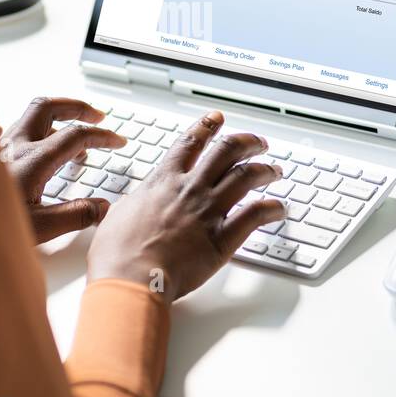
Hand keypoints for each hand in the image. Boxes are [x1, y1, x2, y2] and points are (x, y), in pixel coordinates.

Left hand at [0, 97, 125, 243]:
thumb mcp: (41, 229)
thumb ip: (75, 215)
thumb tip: (103, 207)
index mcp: (33, 160)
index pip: (76, 136)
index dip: (102, 135)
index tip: (117, 141)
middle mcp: (14, 145)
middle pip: (50, 107)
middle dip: (77, 106)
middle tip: (97, 115)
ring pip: (28, 115)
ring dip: (54, 116)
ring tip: (69, 128)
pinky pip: (4, 127)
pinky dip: (22, 128)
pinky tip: (21, 138)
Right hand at [87, 110, 284, 303]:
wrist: (131, 278)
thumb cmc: (118, 253)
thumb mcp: (117, 216)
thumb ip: (132, 205)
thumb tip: (129, 205)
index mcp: (162, 181)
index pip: (189, 144)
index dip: (205, 127)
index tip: (216, 118)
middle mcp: (189, 189)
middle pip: (226, 151)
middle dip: (246, 141)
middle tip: (257, 141)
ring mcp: (208, 212)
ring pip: (246, 177)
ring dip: (265, 169)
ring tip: (274, 169)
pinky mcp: (222, 238)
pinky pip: (255, 215)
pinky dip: (271, 208)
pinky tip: (278, 208)